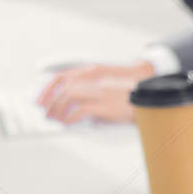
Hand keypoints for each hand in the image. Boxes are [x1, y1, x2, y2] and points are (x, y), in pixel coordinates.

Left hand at [36, 61, 154, 123]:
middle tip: (46, 113)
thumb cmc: (131, 88)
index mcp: (92, 70)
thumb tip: (72, 99)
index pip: (61, 77)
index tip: (40, 100)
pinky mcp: (106, 105)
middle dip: (49, 102)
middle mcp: (94, 78)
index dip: (47, 89)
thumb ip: (90, 84)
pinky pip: (80, 111)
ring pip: (68, 98)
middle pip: (62, 88)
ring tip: (55, 119)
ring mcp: (100, 91)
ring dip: (57, 110)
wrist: (152, 89)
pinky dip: (70, 118)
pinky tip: (68, 123)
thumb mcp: (107, 80)